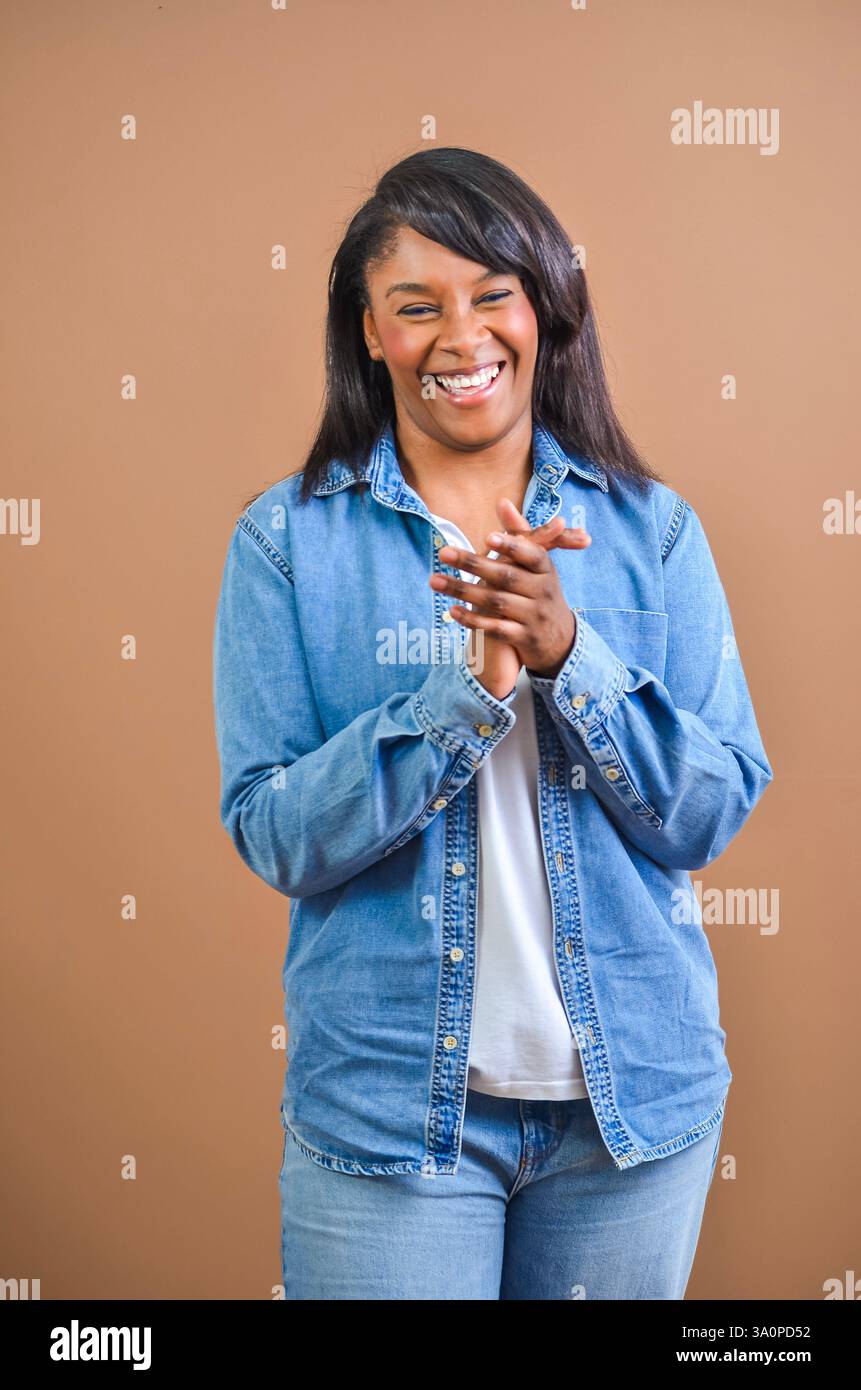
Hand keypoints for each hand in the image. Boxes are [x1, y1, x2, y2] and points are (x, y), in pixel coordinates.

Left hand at [429, 498, 590, 696]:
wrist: (559, 639)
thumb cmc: (540, 592)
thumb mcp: (538, 564)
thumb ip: (519, 533)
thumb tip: (501, 501)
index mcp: (546, 569)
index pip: (532, 555)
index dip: (511, 547)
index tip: (487, 537)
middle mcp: (543, 592)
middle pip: (506, 577)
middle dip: (473, 564)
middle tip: (443, 552)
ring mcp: (533, 616)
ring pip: (496, 602)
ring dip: (463, 590)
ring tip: (434, 580)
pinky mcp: (522, 638)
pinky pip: (495, 629)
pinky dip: (474, 620)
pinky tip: (452, 611)